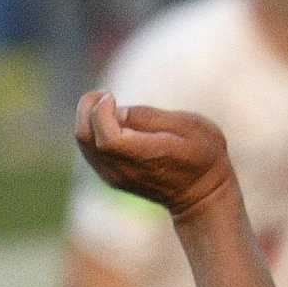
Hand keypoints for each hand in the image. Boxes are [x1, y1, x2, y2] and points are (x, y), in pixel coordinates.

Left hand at [73, 91, 235, 221]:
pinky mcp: (111, 176)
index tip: (112, 96)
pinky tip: (110, 120)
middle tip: (104, 93)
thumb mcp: (192, 126)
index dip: (101, 112)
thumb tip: (118, 111)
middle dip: (87, 108)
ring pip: (84, 143)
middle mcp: (125, 170)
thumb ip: (153, 117)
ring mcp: (115, 176)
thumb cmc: (203, 153)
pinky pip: (90, 150)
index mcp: (149, 156)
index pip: (107, 138)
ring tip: (107, 103)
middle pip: (86, 138)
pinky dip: (92, 130)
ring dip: (87, 118)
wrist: (200, 192)